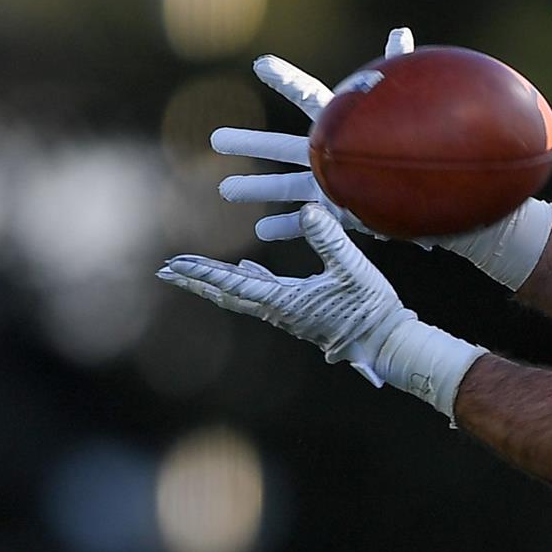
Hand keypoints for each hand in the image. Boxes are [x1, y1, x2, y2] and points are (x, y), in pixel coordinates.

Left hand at [159, 205, 415, 384]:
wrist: (388, 342)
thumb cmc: (371, 309)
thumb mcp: (352, 270)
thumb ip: (329, 239)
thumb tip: (308, 209)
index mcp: (284, 303)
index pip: (233, 285)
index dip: (201, 273)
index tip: (172, 265)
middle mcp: (279, 311)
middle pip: (227, 294)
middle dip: (196, 280)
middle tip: (163, 271)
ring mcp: (289, 313)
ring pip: (242, 295)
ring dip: (215, 281)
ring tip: (191, 270)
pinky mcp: (302, 311)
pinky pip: (264, 294)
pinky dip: (246, 281)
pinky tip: (243, 271)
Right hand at [210, 26, 414, 241]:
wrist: (429, 189)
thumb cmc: (416, 142)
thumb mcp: (401, 107)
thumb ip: (399, 72)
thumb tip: (401, 31)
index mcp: (341, 127)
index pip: (310, 98)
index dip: (287, 79)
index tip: (262, 64)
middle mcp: (330, 154)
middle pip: (282, 147)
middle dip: (250, 142)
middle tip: (216, 139)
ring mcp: (332, 184)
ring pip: (286, 187)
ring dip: (257, 188)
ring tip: (226, 190)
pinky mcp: (341, 213)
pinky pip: (309, 224)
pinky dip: (287, 228)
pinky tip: (262, 232)